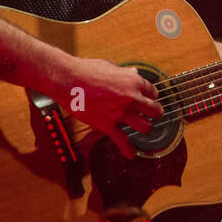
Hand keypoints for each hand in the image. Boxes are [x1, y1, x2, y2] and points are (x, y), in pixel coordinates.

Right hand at [48, 56, 163, 156]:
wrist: (67, 79)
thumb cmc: (86, 70)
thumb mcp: (111, 66)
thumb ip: (124, 73)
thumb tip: (133, 72)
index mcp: (133, 81)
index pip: (152, 91)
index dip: (150, 95)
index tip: (148, 98)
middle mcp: (131, 97)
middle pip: (154, 110)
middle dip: (154, 113)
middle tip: (152, 114)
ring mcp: (120, 112)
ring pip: (144, 127)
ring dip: (145, 128)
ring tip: (143, 128)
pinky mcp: (107, 124)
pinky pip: (122, 141)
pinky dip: (127, 149)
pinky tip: (131, 154)